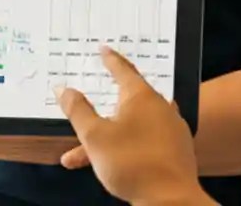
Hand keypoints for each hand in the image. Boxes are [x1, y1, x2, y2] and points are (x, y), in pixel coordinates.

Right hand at [57, 47, 211, 205]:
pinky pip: (146, 142)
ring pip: (132, 127)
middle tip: (85, 113)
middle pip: (125, 102)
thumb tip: (64, 89)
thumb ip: (77, 110)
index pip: (123, 70)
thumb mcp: (94, 136)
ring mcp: (171, 129)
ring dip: (108, 138)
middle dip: (100, 114)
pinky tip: (114, 163)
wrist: (169, 200)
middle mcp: (160, 107)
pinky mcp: (177, 150)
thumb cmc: (132, 164)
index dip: (110, 60)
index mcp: (141, 97)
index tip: (104, 50)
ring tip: (82, 156)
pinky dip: (127, 148)